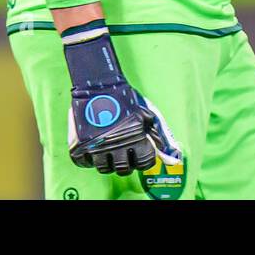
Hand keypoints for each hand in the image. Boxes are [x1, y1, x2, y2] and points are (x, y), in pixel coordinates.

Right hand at [62, 20, 182, 175]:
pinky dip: (89, 159)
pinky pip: (84, 163)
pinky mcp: (79, 146)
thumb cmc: (127, 99)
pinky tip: (94, 150)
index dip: (144, 160)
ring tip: (109, 151)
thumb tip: (174, 160)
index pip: (144, 163)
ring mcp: (97, 147)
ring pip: (104, 168)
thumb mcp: (148, 115)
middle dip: (126, 163)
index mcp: (136, 139)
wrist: (99, 85)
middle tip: (123, 153)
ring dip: (108, 162)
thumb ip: (160, 138)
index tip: (140, 154)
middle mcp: (117, 146)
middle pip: (123, 169)